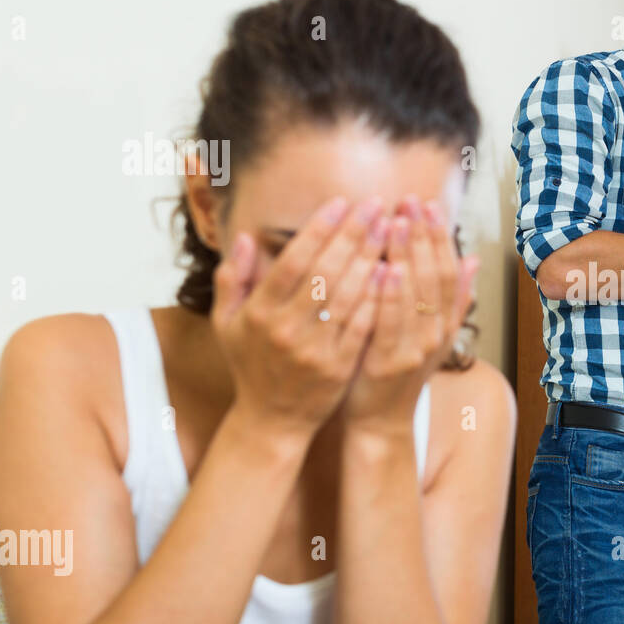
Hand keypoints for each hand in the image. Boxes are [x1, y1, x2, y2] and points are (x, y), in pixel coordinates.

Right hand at [211, 196, 389, 435]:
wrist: (272, 419)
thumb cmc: (251, 363)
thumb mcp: (228, 323)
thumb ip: (233, 278)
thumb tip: (243, 236)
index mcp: (260, 313)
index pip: (292, 262)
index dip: (318, 230)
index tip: (341, 203)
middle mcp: (286, 329)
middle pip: (324, 273)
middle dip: (352, 235)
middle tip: (376, 206)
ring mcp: (315, 350)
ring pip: (348, 297)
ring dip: (371, 259)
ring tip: (392, 230)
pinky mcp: (340, 367)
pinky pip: (363, 326)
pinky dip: (378, 298)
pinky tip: (395, 272)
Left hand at [341, 196, 477, 436]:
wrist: (381, 422)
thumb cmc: (398, 373)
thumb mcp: (433, 334)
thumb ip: (452, 299)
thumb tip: (473, 259)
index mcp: (446, 323)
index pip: (448, 270)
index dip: (439, 236)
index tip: (428, 205)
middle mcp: (436, 334)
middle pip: (433, 276)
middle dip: (422, 235)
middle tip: (409, 201)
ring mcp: (415, 350)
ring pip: (415, 295)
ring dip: (406, 256)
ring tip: (396, 221)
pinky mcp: (389, 364)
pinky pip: (390, 324)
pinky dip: (389, 296)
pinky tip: (382, 268)